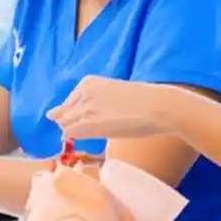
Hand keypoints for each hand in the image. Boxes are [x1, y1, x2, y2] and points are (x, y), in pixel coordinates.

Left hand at [45, 76, 176, 140]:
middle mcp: (81, 93)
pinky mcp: (86, 124)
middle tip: (82, 131)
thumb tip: (87, 113)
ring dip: (73, 131)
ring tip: (89, 134)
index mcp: (88, 82)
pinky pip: (71, 133)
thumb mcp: (114, 93)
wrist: (158, 107)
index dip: (73, 113)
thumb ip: (97, 101)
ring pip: (64, 123)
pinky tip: (87, 139)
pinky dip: (75, 138)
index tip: (83, 120)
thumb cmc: (144, 101)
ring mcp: (82, 108)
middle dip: (68, 122)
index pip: (69, 101)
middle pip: (62, 113)